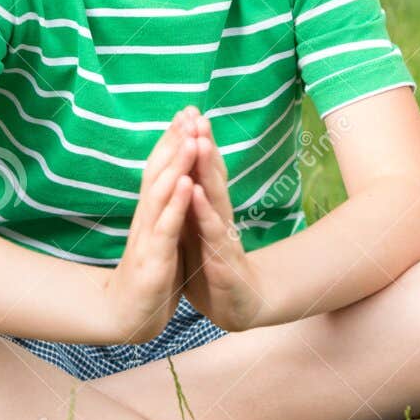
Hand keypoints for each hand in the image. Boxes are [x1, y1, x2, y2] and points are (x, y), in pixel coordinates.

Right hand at [101, 110, 196, 345]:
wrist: (128, 316)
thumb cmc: (148, 275)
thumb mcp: (159, 236)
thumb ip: (163, 209)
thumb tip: (171, 182)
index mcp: (150, 213)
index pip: (160, 170)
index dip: (171, 142)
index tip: (185, 114)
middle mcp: (146, 218)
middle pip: (159, 173)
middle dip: (174, 142)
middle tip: (187, 112)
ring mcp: (148, 237)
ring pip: (162, 194)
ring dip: (177, 165)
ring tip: (191, 138)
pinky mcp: (154, 259)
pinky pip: (167, 227)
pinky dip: (178, 204)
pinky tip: (188, 184)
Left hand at [177, 108, 265, 332]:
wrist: (240, 307)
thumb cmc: (215, 266)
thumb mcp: (199, 231)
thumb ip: (192, 202)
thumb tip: (180, 170)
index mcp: (209, 211)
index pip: (204, 172)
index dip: (197, 143)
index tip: (187, 112)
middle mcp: (220, 218)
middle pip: (212, 177)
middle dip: (205, 146)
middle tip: (198, 116)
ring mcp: (224, 238)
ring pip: (216, 199)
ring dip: (209, 170)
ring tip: (201, 143)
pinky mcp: (224, 262)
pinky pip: (214, 235)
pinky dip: (205, 215)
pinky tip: (197, 196)